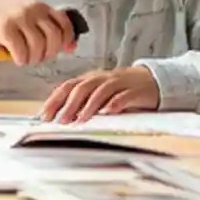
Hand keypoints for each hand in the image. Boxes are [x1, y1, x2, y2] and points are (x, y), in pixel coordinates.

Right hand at [0, 0, 76, 66]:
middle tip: (41, 57)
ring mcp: (19, 18)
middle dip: (50, 52)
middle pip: (54, 37)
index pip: (64, 22)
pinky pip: (21, 50)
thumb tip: (71, 46)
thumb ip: (47, 27)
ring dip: (35, 58)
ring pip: (38, 45)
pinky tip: (18, 59)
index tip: (64, 49)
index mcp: (41, 6)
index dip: (67, 39)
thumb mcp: (28, 15)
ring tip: (28, 58)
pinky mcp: (5, 29)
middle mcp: (32, 10)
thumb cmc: (4, 16)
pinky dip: (22, 59)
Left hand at [39, 67, 160, 123]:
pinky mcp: (136, 91)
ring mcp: (120, 83)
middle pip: (82, 87)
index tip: (45, 116)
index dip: (55, 100)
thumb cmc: (122, 91)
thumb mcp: (100, 94)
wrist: (154, 81)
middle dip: (69, 104)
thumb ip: (83, 102)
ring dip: (89, 105)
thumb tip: (60, 117)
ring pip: (101, 90)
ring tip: (81, 119)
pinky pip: (124, 95)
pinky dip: (115, 103)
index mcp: (92, 79)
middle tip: (61, 120)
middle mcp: (103, 78)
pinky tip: (108, 112)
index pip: (68, 86)